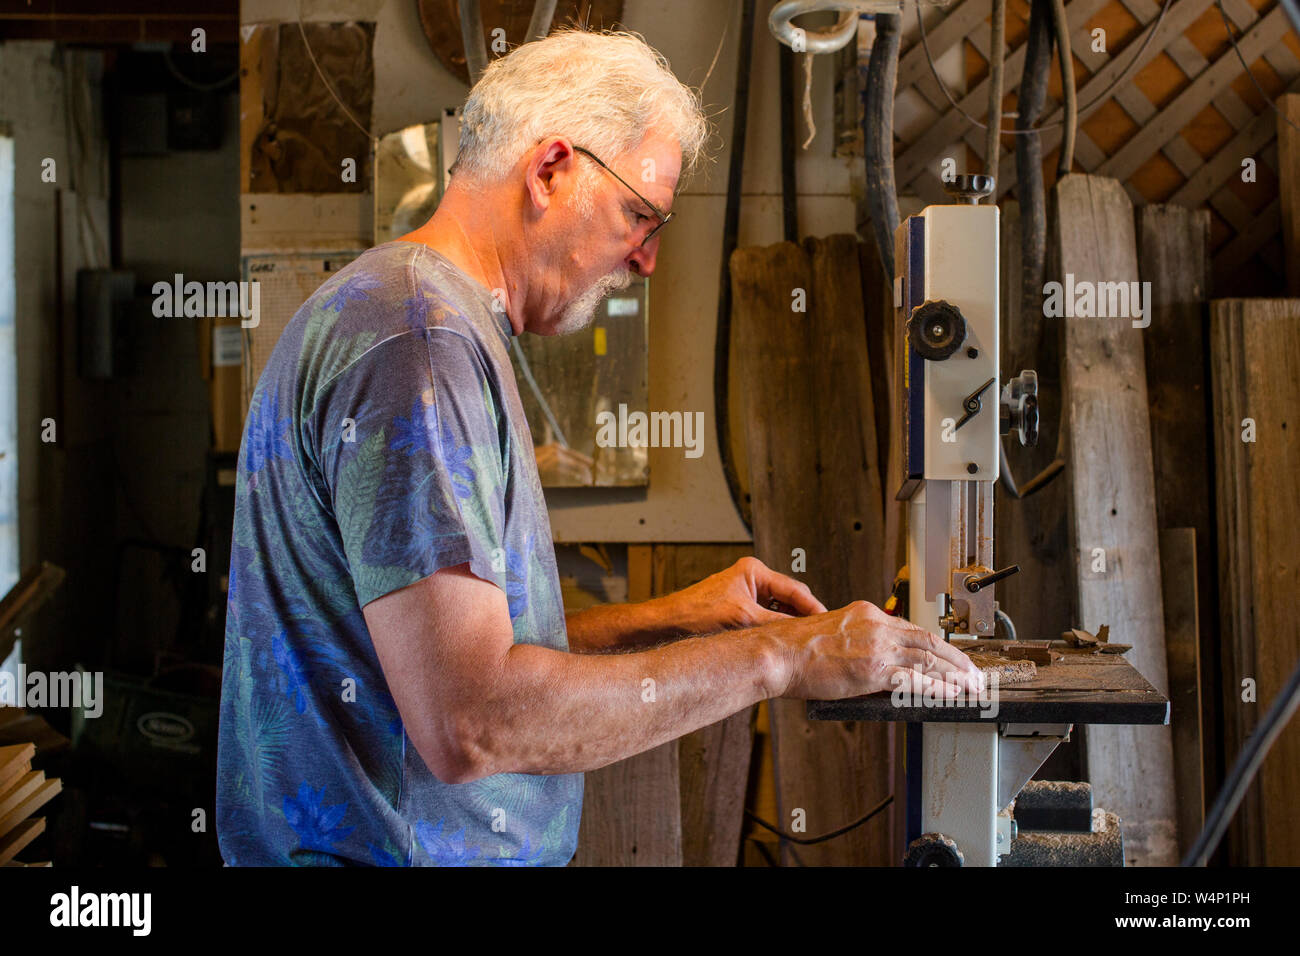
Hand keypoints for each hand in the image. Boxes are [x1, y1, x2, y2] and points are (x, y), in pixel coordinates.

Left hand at [666, 556, 826, 634]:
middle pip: (790, 600)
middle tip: (820, 638)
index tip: (829, 625)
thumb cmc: (696, 615)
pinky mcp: (740, 610)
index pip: (796, 589)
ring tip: (804, 644)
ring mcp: (746, 595)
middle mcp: (752, 579)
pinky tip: (782, 646)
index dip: (814, 608)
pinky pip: (766, 620)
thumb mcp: (744, 620)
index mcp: (754, 571)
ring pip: (779, 612)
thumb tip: (804, 634)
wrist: (667, 625)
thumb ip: (778, 624)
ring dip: (789, 627)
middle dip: (804, 618)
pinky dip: (775, 631)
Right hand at [773, 600, 983, 700]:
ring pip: (927, 659)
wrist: (778, 654)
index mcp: (866, 614)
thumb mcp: (833, 632)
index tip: (950, 655)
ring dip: (954, 674)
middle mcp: (875, 626)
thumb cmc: (795, 649)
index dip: (937, 644)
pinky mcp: (872, 670)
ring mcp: (876, 647)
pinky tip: (949, 693)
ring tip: (970, 685)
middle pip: (928, 641)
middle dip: (956, 659)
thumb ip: (858, 641)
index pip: (912, 628)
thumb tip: (877, 661)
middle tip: (973, 672)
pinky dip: (936, 687)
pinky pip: (913, 680)